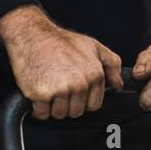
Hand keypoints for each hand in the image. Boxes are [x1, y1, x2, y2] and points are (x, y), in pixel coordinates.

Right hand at [0, 5, 122, 119]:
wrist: (31, 34)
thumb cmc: (61, 41)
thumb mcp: (93, 46)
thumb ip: (111, 64)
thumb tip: (119, 85)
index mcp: (94, 74)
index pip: (93, 105)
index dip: (83, 100)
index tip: (74, 90)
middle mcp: (79, 83)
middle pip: (76, 112)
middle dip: (67, 104)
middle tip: (58, 86)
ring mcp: (60, 89)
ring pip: (60, 115)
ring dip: (52, 106)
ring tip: (49, 86)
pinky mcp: (41, 94)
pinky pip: (42, 114)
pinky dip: (38, 107)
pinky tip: (38, 90)